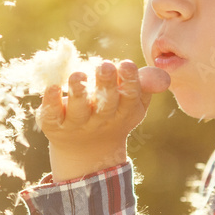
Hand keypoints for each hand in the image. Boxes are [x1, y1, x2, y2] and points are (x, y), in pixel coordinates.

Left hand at [36, 60, 169, 181]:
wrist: (85, 150)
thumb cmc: (113, 113)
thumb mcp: (133, 102)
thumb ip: (146, 84)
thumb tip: (163, 76)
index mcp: (123, 112)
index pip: (130, 98)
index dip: (130, 82)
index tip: (126, 64)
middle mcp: (101, 120)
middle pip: (106, 104)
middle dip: (106, 84)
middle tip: (105, 65)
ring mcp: (77, 124)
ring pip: (78, 110)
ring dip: (79, 92)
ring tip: (78, 75)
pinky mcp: (54, 125)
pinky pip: (52, 115)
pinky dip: (50, 102)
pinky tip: (52, 87)